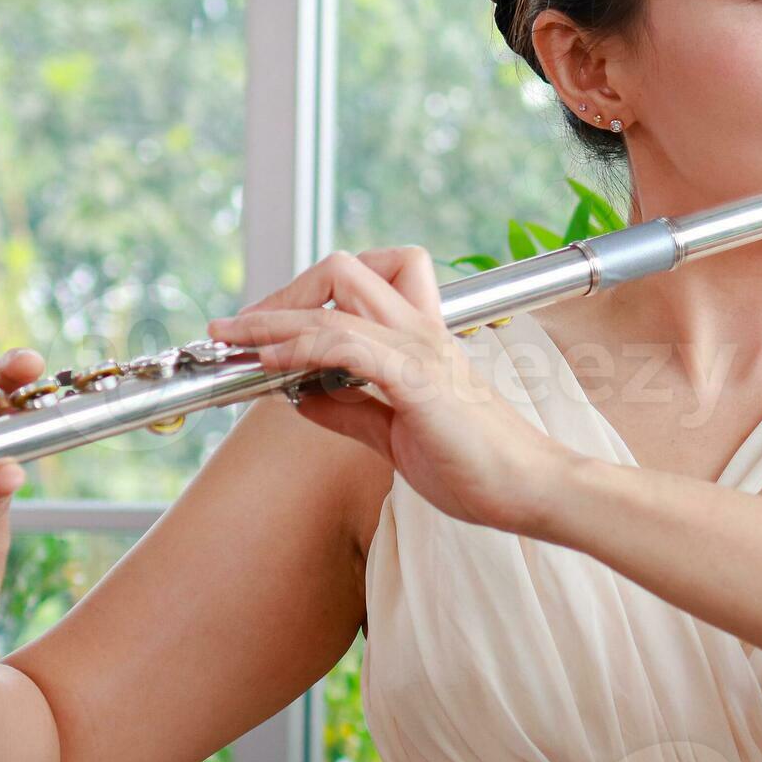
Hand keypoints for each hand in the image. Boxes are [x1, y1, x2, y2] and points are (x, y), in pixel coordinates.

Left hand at [204, 246, 582, 534]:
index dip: (297, 301)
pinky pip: (349, 345)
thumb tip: (298, 394)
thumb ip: (348, 409)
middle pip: (341, 272)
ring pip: (335, 304)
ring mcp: (421, 350)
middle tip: (238, 332)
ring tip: (233, 340)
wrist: (528, 489)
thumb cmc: (475, 465)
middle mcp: (419, 332)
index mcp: (417, 340)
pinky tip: (272, 364)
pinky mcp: (420, 379)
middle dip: (281, 296)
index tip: (253, 333)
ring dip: (273, 320)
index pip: (354, 287)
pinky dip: (302, 347)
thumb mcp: (393, 435)